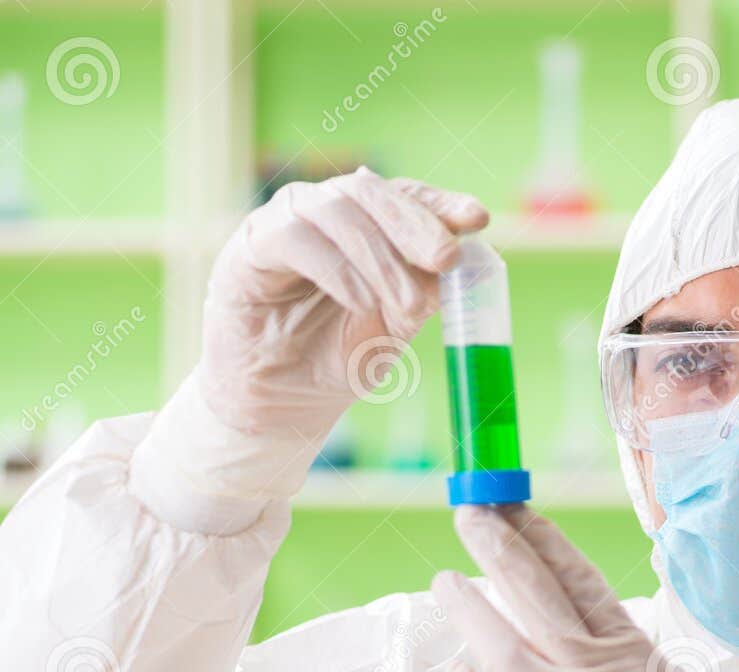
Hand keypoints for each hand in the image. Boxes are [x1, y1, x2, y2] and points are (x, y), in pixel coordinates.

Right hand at [199, 168, 487, 450]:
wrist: (280, 403)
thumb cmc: (334, 359)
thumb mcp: (394, 327)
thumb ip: (425, 292)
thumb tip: (469, 263)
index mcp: (363, 224)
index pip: (404, 196)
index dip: (440, 204)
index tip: (476, 220)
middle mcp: (324, 212)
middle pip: (371, 191)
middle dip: (415, 225)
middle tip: (447, 261)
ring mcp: (285, 222)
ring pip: (337, 209)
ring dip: (380, 257)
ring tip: (407, 307)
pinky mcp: (251, 245)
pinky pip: (294, 237)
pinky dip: (336, 268)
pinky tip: (362, 301)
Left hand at [433, 507, 738, 671]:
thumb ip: (616, 654)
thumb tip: (565, 628)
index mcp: (632, 651)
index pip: (577, 576)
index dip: (541, 538)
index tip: (517, 512)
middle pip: (531, 590)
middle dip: (496, 545)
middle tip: (472, 515)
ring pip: (493, 641)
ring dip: (466, 604)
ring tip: (447, 583)